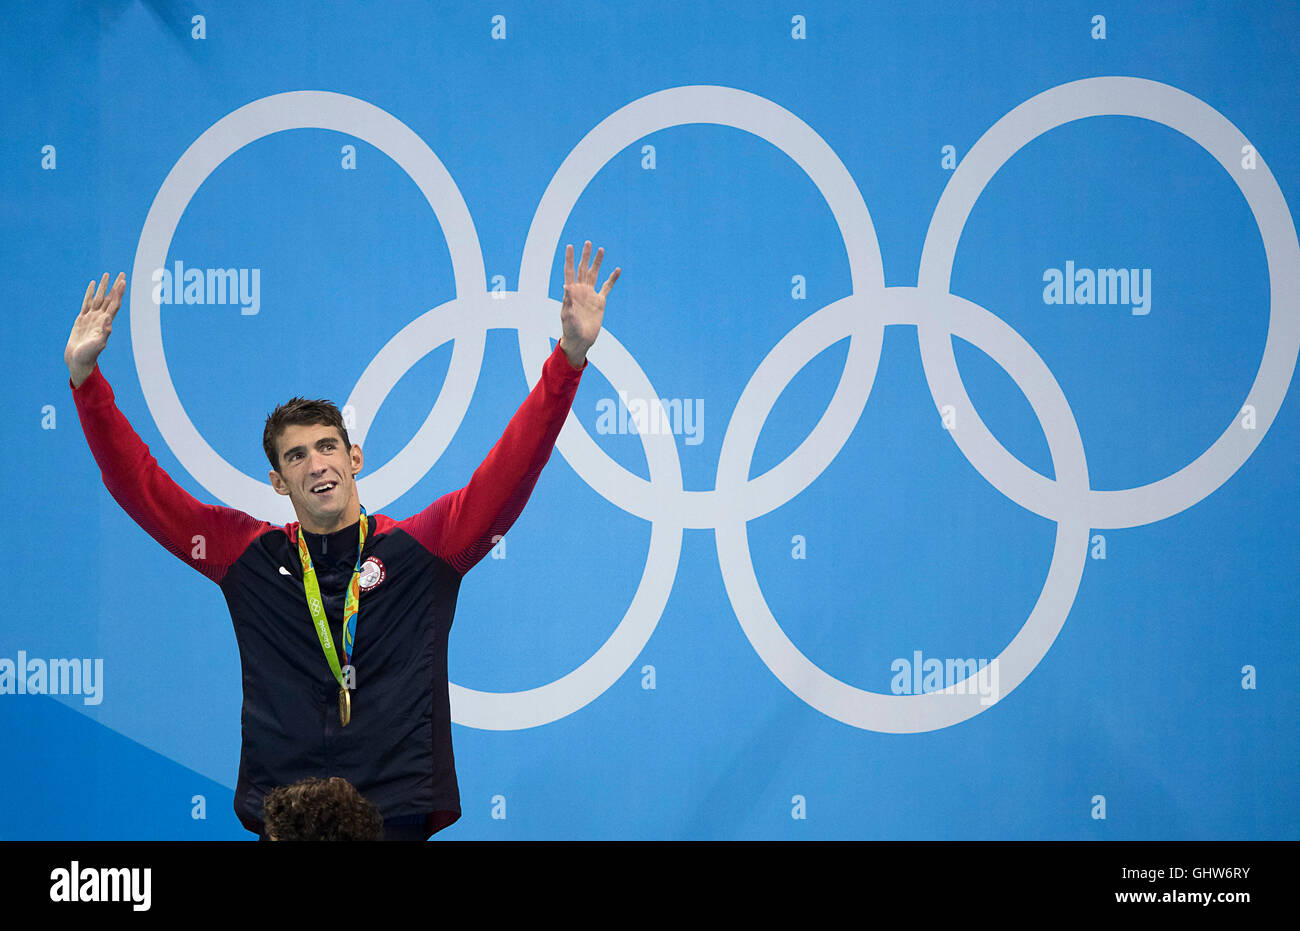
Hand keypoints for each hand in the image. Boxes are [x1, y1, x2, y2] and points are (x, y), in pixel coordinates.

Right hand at [66, 272, 124, 387]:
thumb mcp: (97, 345)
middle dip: (115, 286)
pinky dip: (89, 293)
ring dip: (103, 287)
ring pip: (98, 298)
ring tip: (106, 275)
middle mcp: (100, 318)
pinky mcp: (82, 319)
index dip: (119, 293)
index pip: (114, 304)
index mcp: (105, 322)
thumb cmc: (88, 355)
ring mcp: (91, 317)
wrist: (78, 360)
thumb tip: (108, 321)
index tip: (123, 281)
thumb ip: (103, 334)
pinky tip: (92, 285)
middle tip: (122, 273)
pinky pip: (86, 302)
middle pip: (109, 298)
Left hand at [558, 241, 619, 369]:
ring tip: (601, 250)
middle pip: (583, 269)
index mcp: (571, 292)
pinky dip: (612, 279)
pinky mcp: (600, 302)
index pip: (570, 271)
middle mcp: (581, 290)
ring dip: (597, 262)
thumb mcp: (567, 316)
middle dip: (585, 256)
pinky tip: (617, 270)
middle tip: (588, 242)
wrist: (580, 340)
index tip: (570, 246)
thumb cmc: (570, 329)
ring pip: (594, 275)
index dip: (569, 259)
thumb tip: (566, 286)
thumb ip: (567, 301)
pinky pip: (607, 287)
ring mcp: (590, 295)